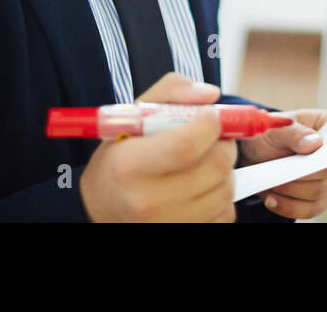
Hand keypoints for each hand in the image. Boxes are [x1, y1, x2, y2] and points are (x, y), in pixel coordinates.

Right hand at [78, 73, 237, 221]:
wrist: (101, 209)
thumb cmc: (119, 160)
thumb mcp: (132, 117)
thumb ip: (170, 92)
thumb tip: (210, 94)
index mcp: (129, 166)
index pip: (186, 145)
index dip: (209, 125)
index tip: (210, 116)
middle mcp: (148, 200)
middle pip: (215, 166)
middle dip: (224, 144)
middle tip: (214, 138)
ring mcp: (168, 223)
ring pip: (225, 190)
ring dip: (224, 170)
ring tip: (203, 163)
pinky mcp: (185, 234)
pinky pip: (225, 213)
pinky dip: (221, 196)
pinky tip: (201, 187)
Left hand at [237, 108, 326, 219]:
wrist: (255, 154)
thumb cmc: (268, 135)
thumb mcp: (274, 128)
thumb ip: (293, 132)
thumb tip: (315, 143)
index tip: (311, 160)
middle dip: (299, 176)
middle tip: (277, 172)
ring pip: (319, 194)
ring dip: (291, 192)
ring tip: (270, 184)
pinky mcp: (318, 197)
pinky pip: (310, 209)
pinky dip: (289, 206)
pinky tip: (272, 199)